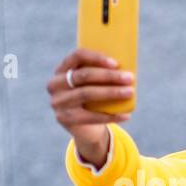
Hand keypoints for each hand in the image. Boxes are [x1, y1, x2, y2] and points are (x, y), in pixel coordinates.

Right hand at [47, 47, 133, 167]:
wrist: (85, 128)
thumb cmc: (93, 101)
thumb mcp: (94, 86)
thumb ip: (102, 77)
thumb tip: (126, 71)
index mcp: (62, 69)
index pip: (77, 56)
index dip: (96, 58)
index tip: (116, 63)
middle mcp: (55, 84)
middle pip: (83, 75)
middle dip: (109, 76)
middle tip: (129, 78)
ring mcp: (58, 102)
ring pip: (86, 93)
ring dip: (111, 92)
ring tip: (130, 93)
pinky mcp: (64, 118)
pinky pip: (90, 116)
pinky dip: (110, 116)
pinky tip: (126, 115)